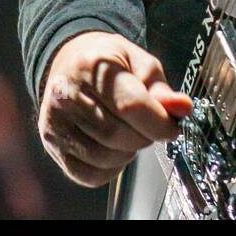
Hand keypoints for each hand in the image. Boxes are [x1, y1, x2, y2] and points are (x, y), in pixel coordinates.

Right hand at [38, 31, 192, 187]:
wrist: (69, 62)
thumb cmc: (108, 61)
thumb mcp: (139, 62)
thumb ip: (161, 89)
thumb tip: (183, 108)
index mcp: (94, 65)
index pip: (131, 106)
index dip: (159, 123)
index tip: (172, 128)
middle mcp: (67, 93)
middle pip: (117, 134)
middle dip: (145, 137)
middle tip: (150, 128)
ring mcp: (55, 121)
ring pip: (104, 157)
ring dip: (128, 153)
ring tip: (131, 134)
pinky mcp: (51, 143)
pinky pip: (88, 174)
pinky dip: (110, 169)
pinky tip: (114, 149)